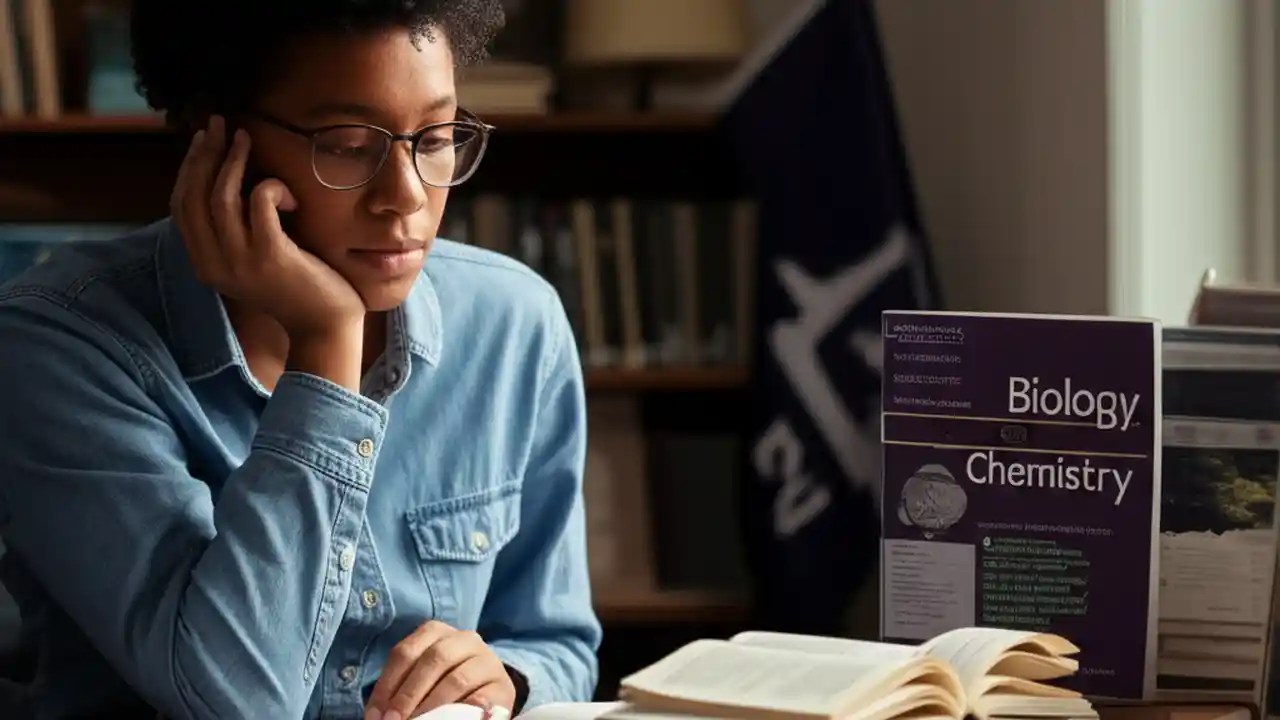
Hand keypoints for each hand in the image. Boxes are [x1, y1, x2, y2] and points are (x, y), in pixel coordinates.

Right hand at [170, 114, 365, 343]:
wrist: (326, 324)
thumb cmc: (296, 283)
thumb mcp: (253, 256)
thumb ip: (235, 227)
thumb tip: (226, 175)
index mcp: (204, 264)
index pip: (181, 206)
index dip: (189, 167)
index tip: (204, 138)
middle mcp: (214, 264)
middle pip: (193, 196)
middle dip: (204, 154)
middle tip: (220, 124)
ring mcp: (240, 262)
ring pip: (221, 196)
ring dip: (233, 160)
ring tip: (246, 138)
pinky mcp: (270, 257)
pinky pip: (260, 202)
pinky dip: (271, 187)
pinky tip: (288, 192)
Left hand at [366, 621, 515, 719]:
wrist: (487, 689)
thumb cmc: (444, 683)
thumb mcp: (421, 676)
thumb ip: (400, 688)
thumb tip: (375, 715)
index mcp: (437, 631)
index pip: (406, 652)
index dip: (387, 684)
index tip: (376, 714)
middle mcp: (465, 639)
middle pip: (433, 659)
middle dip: (408, 694)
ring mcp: (487, 661)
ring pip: (457, 679)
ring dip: (432, 706)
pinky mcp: (502, 686)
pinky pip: (480, 700)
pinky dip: (461, 713)